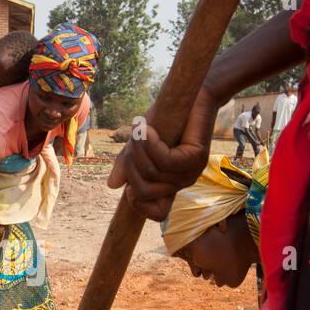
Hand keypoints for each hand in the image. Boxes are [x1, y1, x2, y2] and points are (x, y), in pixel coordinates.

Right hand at [108, 103, 215, 220]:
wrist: (188, 96)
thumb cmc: (164, 119)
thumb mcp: (139, 144)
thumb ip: (128, 164)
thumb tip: (112, 185)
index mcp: (169, 184)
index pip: (158, 213)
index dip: (138, 205)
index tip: (129, 186)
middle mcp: (181, 182)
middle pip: (145, 191)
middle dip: (131, 166)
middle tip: (133, 141)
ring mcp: (191, 171)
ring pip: (153, 173)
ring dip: (139, 149)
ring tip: (141, 128)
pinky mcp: (196, 157)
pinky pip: (166, 161)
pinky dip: (151, 144)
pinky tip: (148, 130)